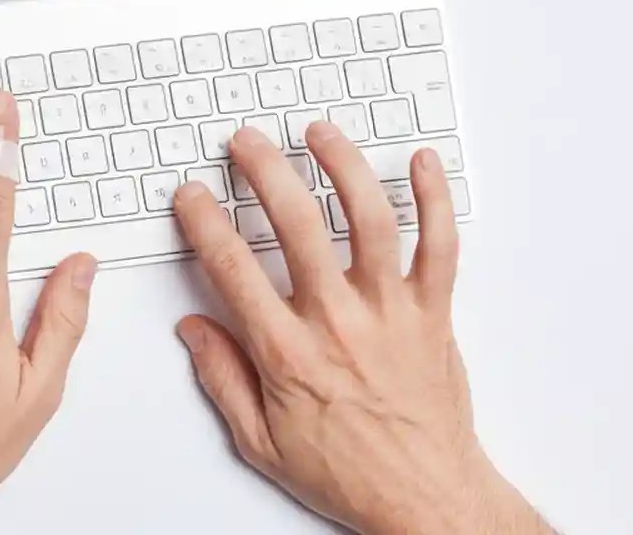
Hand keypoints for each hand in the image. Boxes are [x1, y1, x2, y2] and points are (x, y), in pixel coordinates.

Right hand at [173, 123, 550, 534]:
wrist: (424, 498)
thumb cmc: (348, 472)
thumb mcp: (261, 440)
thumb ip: (222, 378)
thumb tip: (193, 328)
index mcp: (287, 353)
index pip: (232, 269)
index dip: (204, 222)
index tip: (193, 197)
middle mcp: (338, 323)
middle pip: (296, 226)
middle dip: (264, 171)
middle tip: (247, 143)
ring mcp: (390, 313)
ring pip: (369, 221)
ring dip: (343, 167)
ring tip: (319, 133)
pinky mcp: (432, 313)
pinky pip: (439, 246)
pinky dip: (436, 200)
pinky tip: (423, 164)